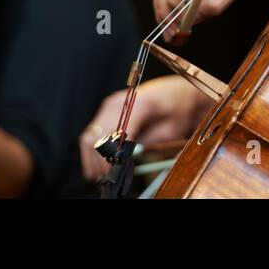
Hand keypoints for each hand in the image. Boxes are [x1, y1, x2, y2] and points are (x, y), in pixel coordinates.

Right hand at [80, 75, 212, 181]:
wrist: (178, 92)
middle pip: (100, 135)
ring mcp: (112, 104)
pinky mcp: (108, 108)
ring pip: (91, 134)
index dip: (113, 156)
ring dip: (92, 155)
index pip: (118, 134)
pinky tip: (96, 161)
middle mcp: (121, 102)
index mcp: (139, 105)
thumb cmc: (178, 109)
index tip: (113, 171)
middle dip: (100, 159)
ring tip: (98, 173)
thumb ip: (147, 141)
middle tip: (105, 176)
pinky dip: (92, 147)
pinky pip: (93, 130)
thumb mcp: (170, 130)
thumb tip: (126, 156)